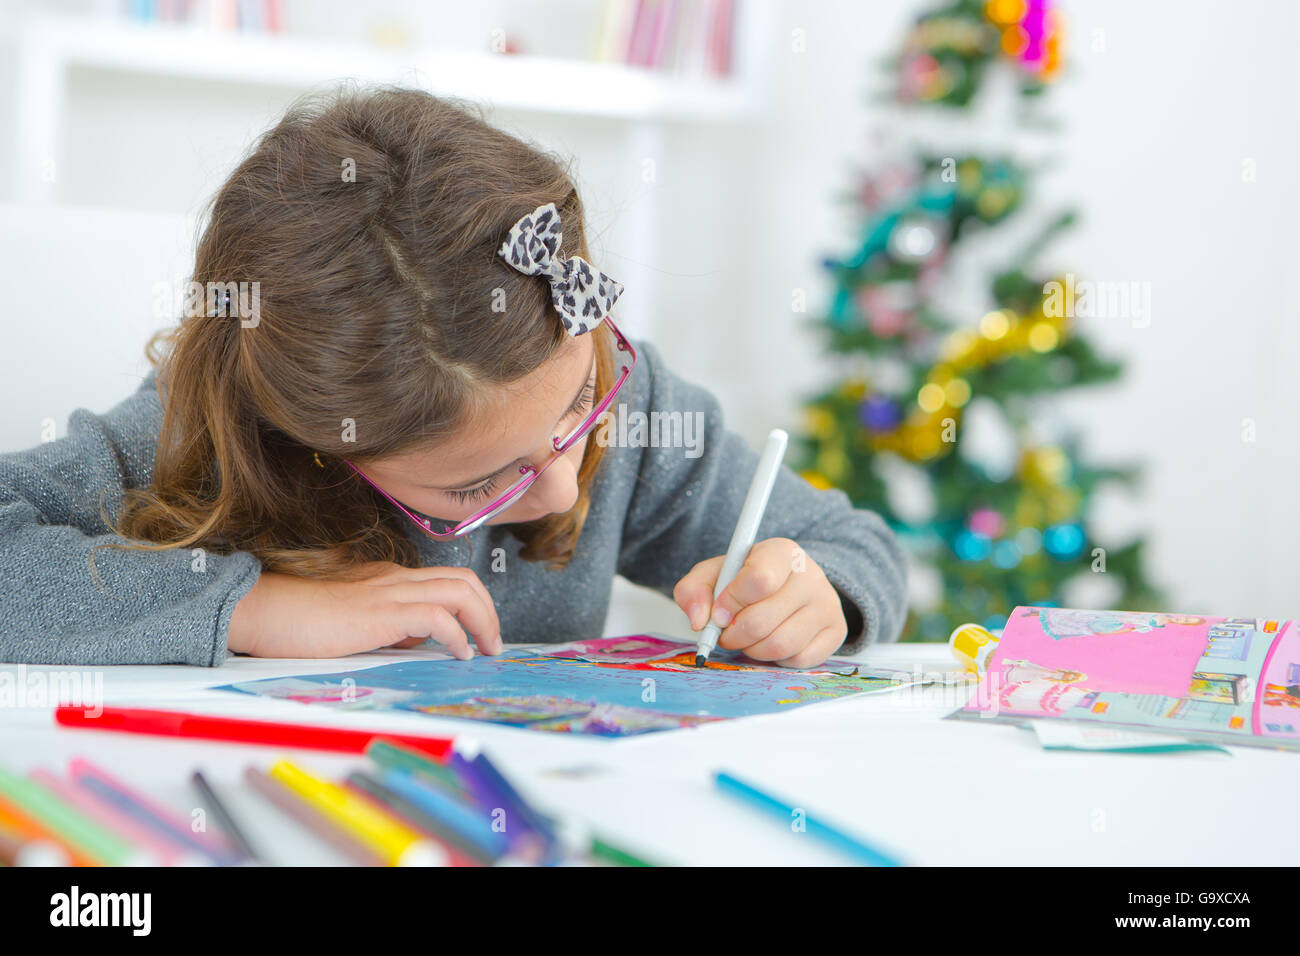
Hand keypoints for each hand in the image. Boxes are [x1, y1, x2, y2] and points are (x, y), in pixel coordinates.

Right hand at [228, 561, 501, 659]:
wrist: (265, 611)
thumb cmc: (298, 621)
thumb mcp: (353, 622)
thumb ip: (385, 626)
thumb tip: (414, 641)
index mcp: (389, 580)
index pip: (447, 581)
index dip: (474, 606)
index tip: (480, 636)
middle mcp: (396, 579)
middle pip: (464, 581)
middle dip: (489, 612)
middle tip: (492, 644)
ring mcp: (390, 592)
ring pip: (460, 591)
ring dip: (483, 621)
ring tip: (485, 649)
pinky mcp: (382, 612)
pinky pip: (438, 615)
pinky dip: (458, 634)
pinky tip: (459, 653)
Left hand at [672, 537, 847, 667]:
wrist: (787, 586)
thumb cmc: (746, 579)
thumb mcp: (715, 574)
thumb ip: (695, 590)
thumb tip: (699, 619)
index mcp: (781, 552)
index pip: (759, 580)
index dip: (731, 602)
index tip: (719, 612)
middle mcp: (811, 575)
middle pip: (763, 620)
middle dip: (734, 634)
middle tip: (727, 631)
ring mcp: (827, 604)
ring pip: (780, 645)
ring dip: (753, 649)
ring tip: (748, 637)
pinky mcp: (836, 632)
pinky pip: (798, 660)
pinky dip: (776, 659)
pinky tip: (771, 642)